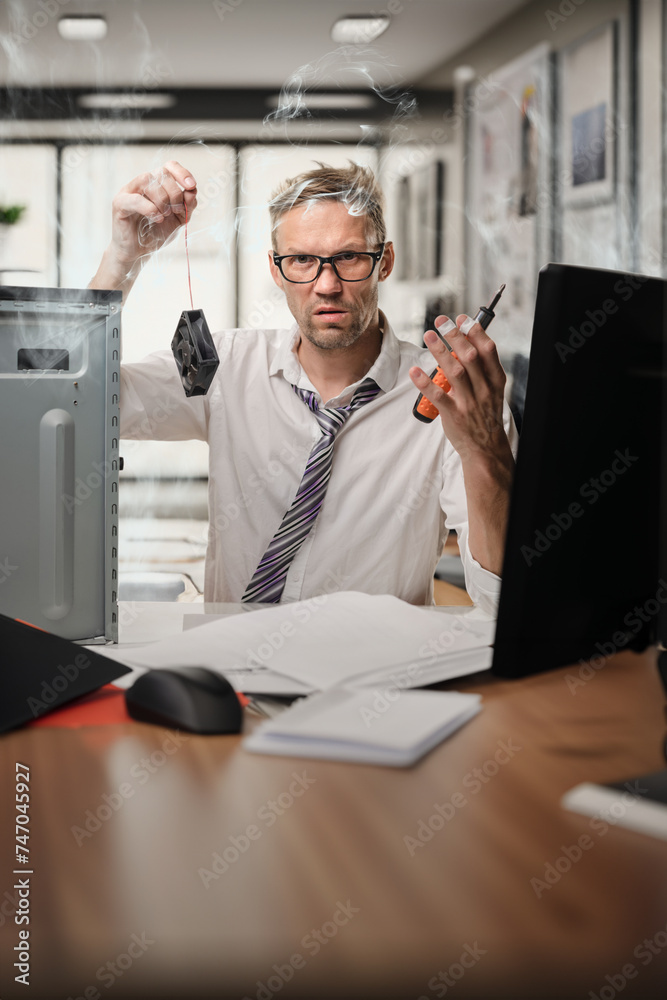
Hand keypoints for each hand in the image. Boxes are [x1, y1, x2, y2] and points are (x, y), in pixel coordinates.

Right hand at [109, 160, 196, 269]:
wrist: (139, 252)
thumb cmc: (156, 233)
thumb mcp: (179, 220)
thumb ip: (187, 205)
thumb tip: (192, 191)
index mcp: (157, 184)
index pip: (169, 166)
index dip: (182, 173)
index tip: (191, 187)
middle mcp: (142, 183)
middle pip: (161, 173)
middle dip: (174, 192)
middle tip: (176, 211)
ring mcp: (129, 191)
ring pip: (147, 180)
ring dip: (162, 199)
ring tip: (165, 215)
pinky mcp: (119, 203)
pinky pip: (135, 199)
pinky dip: (150, 208)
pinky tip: (157, 219)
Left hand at [409, 313, 514, 575]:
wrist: (485, 451)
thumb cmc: (485, 418)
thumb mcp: (491, 392)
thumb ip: (481, 370)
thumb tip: (467, 342)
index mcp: (495, 382)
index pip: (488, 350)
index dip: (474, 331)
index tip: (462, 318)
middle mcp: (484, 390)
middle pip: (471, 356)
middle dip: (455, 335)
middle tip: (440, 322)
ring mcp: (470, 403)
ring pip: (456, 371)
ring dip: (441, 351)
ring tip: (428, 336)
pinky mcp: (455, 416)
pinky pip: (439, 396)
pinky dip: (426, 383)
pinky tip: (415, 371)